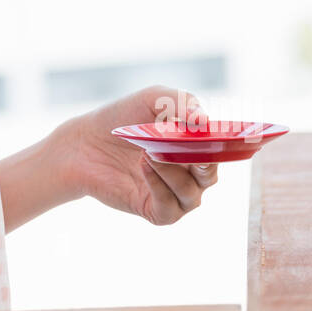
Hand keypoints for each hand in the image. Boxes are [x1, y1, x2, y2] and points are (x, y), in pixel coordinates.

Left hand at [66, 85, 218, 225]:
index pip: (222, 152)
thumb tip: (204, 120)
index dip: (225, 146)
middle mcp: (190, 175)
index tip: (218, 136)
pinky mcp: (156, 211)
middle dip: (201, 162)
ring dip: (172, 171)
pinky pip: (170, 208)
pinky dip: (160, 186)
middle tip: (186, 148)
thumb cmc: (123, 117)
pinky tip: (144, 166)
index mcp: (196, 148)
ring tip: (149, 152)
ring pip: (191, 193)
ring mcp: (174, 195)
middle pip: (210, 175)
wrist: (86, 142)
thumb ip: (182, 101)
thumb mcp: (153, 99)